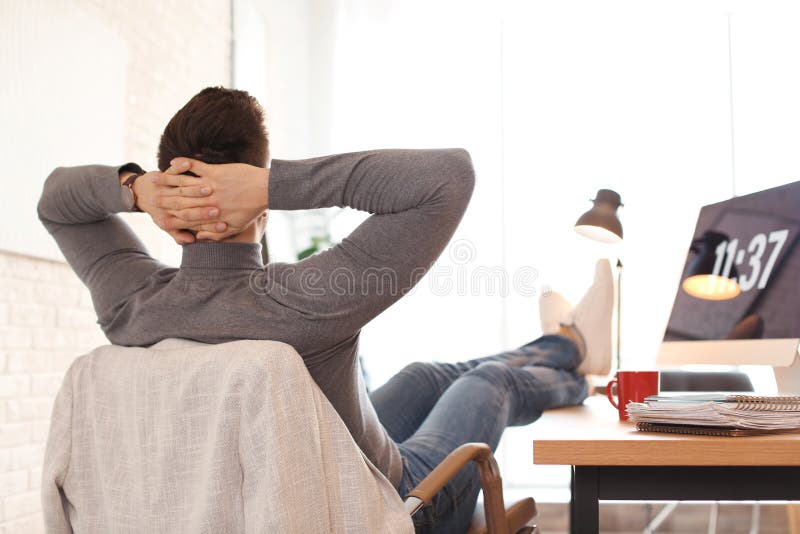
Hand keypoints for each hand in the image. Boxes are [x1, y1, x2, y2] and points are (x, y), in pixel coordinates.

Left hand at [128, 171, 227, 243]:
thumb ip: (179, 234)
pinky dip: (180, 166)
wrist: (142, 194)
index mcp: (173, 216)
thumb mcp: (168, 226)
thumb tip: (191, 241)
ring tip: (207, 189)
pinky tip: (188, 164)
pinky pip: (173, 170)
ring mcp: (168, 187)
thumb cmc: (160, 212)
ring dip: (194, 189)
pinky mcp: (167, 174)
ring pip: (181, 187)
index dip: (206, 224)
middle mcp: (170, 201)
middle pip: (186, 205)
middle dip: (203, 210)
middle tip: (217, 210)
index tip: (221, 226)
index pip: (190, 221)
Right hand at [152, 158, 268, 240]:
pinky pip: (195, 167)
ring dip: (167, 181)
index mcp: (212, 216)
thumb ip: (216, 234)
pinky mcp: (215, 172)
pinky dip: (183, 164)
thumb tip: (199, 239)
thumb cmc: (252, 209)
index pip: (187, 220)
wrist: (266, 190)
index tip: (160, 219)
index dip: (172, 220)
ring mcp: (211, 186)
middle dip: (164, 200)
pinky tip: (173, 162)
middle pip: (180, 202)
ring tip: (155, 179)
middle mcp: (208, 202)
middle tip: (150, 198)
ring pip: (184, 184)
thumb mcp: (235, 227)